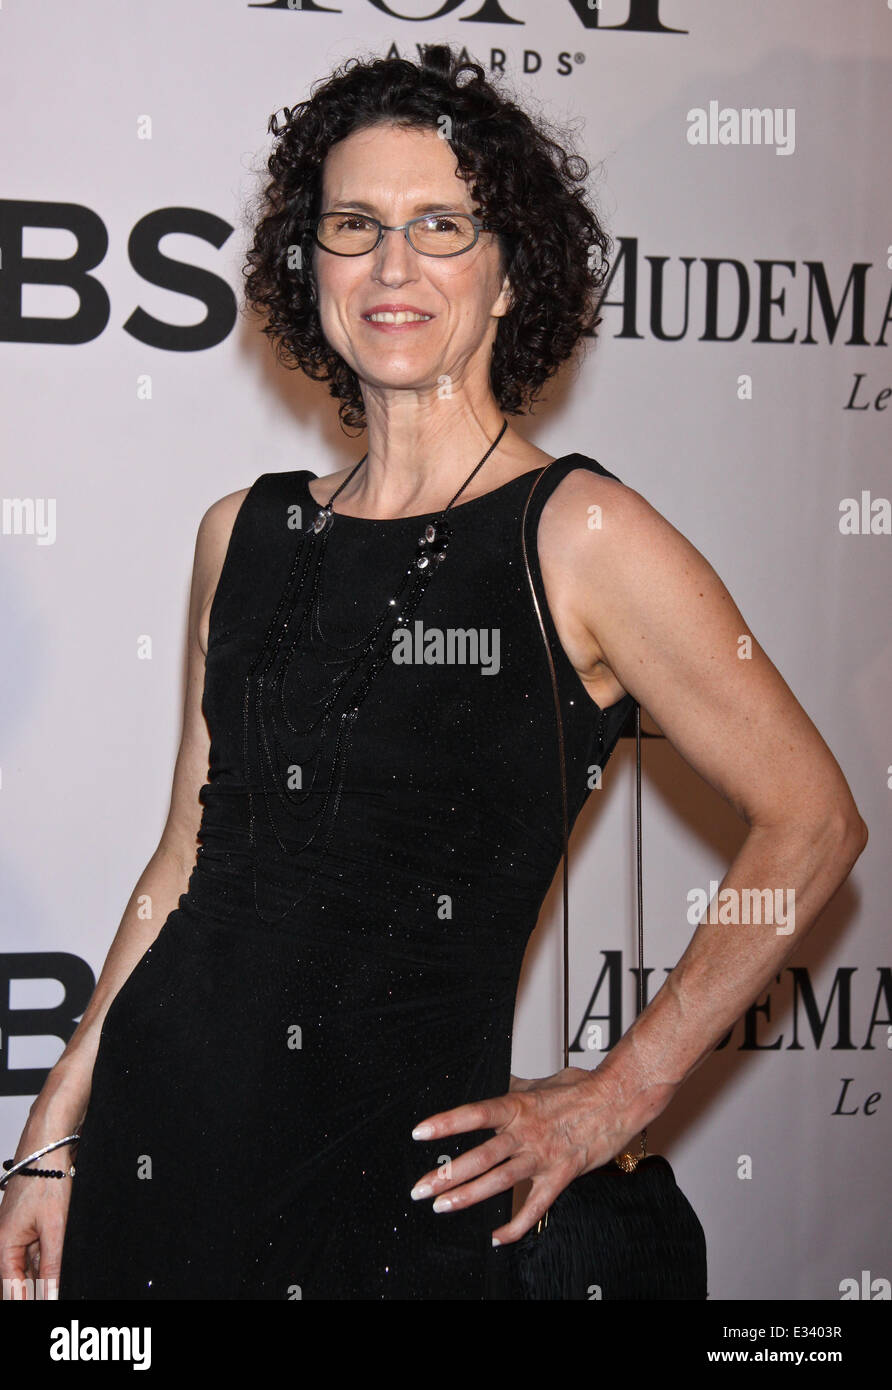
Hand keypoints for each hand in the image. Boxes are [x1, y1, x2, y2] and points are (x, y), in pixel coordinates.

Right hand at [0, 1115, 80, 1299]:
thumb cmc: (45, 1179)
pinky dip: (48, 1259)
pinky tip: (59, 1266)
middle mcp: (7, 1240)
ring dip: (43, 1275)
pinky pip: (37, 1249)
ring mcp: (19, 1231)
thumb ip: (52, 1264)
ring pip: (30, 1264)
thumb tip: (52, 1293)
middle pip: (20, 1277)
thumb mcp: (54, 1228)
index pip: (11, 1288)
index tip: (42, 1307)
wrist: (49, 1148)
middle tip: (54, 1296)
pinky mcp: (32, 1223)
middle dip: (35, 1289)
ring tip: (59, 1286)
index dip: (25, 1301)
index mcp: (5, 1245)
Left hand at [410, 1065, 647, 1244]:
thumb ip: (514, 1090)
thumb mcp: (540, 1084)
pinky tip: (497, 1236)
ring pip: (499, 1181)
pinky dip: (515, 1225)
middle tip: (420, 1189)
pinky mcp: (560, 1176)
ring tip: (443, 1206)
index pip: (475, 1114)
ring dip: (468, 1196)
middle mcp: (526, 1132)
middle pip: (480, 1156)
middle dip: (447, 1175)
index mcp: (518, 1106)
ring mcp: (543, 1156)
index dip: (446, 1123)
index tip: (420, 1133)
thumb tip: (499, 1084)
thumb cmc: (582, 1089)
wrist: (618, 1099)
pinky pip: (534, 1207)